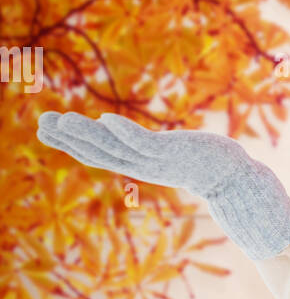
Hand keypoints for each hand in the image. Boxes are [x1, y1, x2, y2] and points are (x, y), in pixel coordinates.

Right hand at [36, 110, 289, 262]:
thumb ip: (154, 149)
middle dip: (69, 138)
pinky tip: (104, 120)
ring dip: (86, 135)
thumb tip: (143, 141)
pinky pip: (143, 143)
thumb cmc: (210, 164)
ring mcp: (157, 161)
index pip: (100, 152)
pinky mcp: (173, 153)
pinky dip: (124, 133)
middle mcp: (144, 165)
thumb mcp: (175, 153)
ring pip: (114, 148)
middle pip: (99, 151)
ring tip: (61, 120)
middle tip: (41, 123)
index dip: (72, 142)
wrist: (239, 179)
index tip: (47, 127)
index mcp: (141, 164)